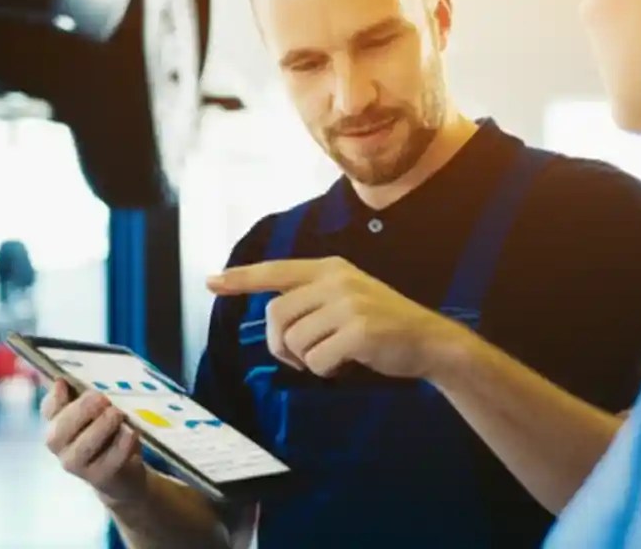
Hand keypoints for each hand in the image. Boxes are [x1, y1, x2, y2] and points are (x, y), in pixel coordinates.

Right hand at [41, 379, 146, 503]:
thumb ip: (76, 398)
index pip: (48, 411)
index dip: (55, 397)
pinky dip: (122, 444)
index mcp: (56, 426)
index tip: (64, 383)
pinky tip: (131, 432)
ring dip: (102, 426)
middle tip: (103, 399)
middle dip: (83, 410)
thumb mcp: (92, 415)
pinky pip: (109, 460)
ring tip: (118, 414)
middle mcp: (60, 448)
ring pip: (83, 446)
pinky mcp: (99, 477)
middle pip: (62, 428)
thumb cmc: (105, 436)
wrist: (121, 475)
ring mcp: (77, 466)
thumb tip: (59, 381)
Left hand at [207, 256, 464, 379]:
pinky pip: (316, 360)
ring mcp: (348, 304)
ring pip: (294, 341)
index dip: (241, 279)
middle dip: (280, 345)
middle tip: (301, 357)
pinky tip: (347, 364)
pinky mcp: (359, 331)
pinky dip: (325, 371)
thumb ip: (312, 300)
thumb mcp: (347, 298)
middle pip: (275, 316)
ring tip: (335, 356)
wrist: (429, 340)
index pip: (276, 271)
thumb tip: (273, 319)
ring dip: (308, 360)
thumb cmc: (381, 326)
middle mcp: (336, 280)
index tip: (211, 282)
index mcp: (330, 269)